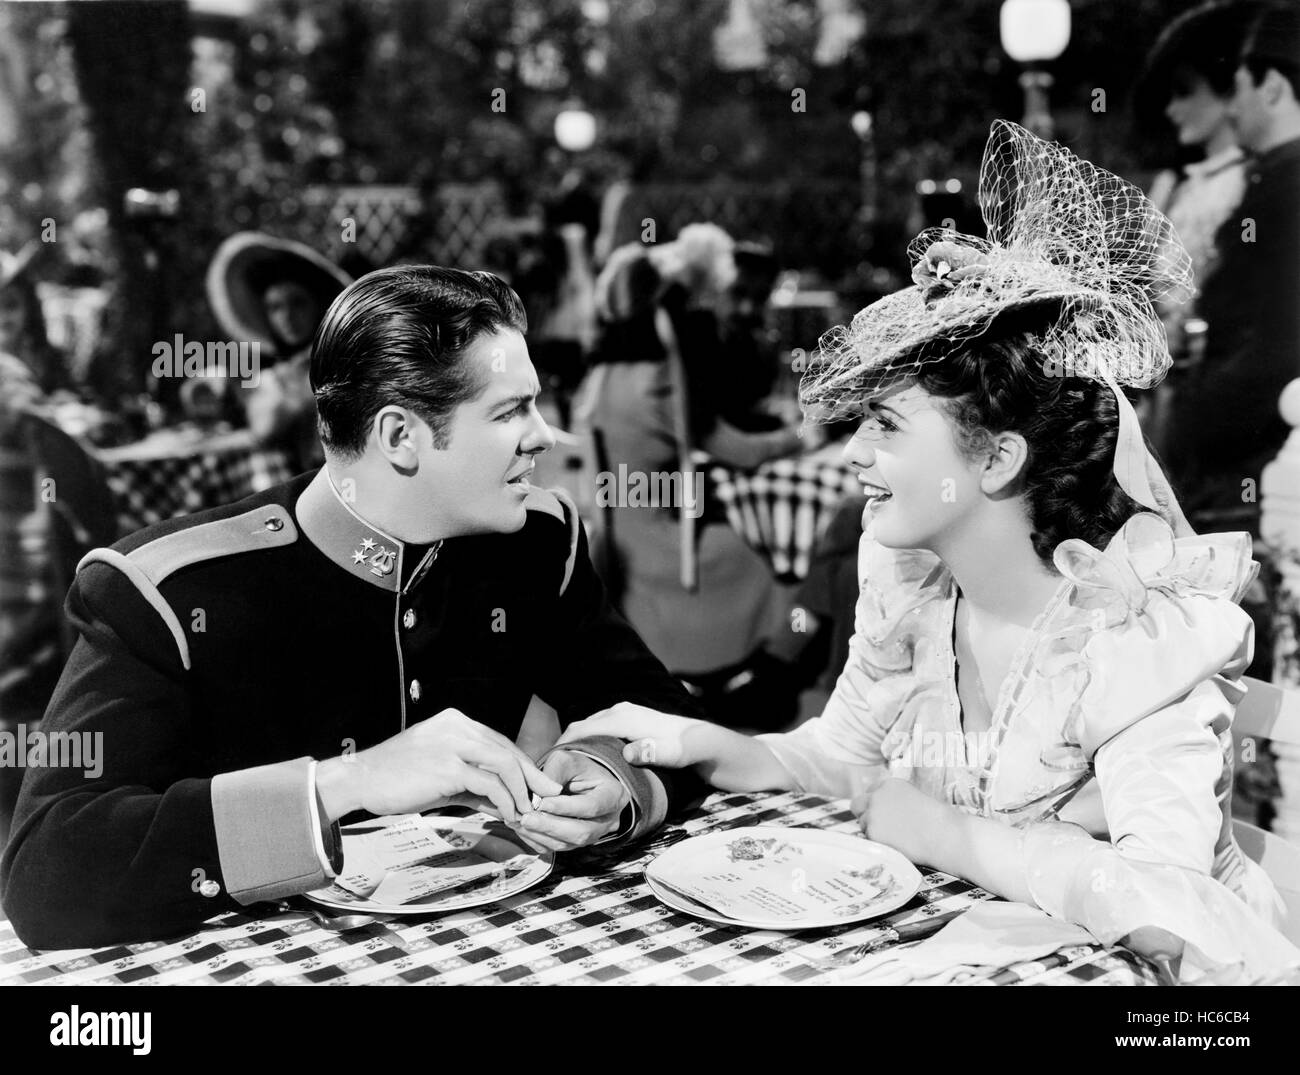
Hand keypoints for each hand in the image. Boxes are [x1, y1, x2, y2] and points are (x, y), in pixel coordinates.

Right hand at [316, 708, 562, 823]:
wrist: (360, 781)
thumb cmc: (398, 780)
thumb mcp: (441, 776)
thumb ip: (474, 784)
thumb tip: (507, 802)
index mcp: (455, 722)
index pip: (499, 741)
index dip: (521, 765)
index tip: (537, 785)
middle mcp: (456, 726)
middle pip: (506, 749)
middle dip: (531, 776)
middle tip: (550, 797)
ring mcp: (451, 743)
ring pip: (503, 763)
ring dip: (521, 790)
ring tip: (528, 811)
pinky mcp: (447, 766)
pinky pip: (488, 783)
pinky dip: (505, 800)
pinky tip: (510, 815)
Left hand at [515, 750, 630, 852]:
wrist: (579, 780)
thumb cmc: (576, 768)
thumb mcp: (568, 761)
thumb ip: (555, 773)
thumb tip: (540, 795)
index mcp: (613, 795)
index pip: (592, 806)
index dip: (568, 807)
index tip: (543, 803)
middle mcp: (608, 820)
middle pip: (583, 832)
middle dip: (552, 827)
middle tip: (527, 818)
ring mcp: (594, 835)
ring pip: (569, 844)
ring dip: (543, 836)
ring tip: (521, 823)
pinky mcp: (577, 843)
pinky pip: (559, 849)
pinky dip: (540, 841)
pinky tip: (524, 830)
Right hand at [557, 703, 704, 767]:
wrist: (699, 739)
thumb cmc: (685, 749)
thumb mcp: (673, 754)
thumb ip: (653, 752)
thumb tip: (630, 753)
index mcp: (623, 718)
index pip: (582, 730)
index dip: (562, 746)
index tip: (547, 765)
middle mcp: (618, 711)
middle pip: (580, 726)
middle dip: (562, 745)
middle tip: (547, 770)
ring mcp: (621, 713)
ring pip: (587, 726)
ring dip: (573, 743)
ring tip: (560, 766)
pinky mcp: (624, 719)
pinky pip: (596, 728)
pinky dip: (584, 740)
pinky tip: (582, 758)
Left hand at [851, 769, 952, 866]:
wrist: (943, 835)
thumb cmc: (938, 819)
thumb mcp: (915, 797)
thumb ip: (896, 799)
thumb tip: (887, 810)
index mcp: (889, 784)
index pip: (871, 791)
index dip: (876, 803)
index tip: (884, 812)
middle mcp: (877, 796)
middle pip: (857, 804)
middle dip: (865, 813)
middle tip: (878, 825)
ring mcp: (873, 813)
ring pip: (862, 823)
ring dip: (873, 829)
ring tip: (894, 837)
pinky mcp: (872, 832)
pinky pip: (868, 838)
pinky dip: (878, 842)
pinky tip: (894, 844)